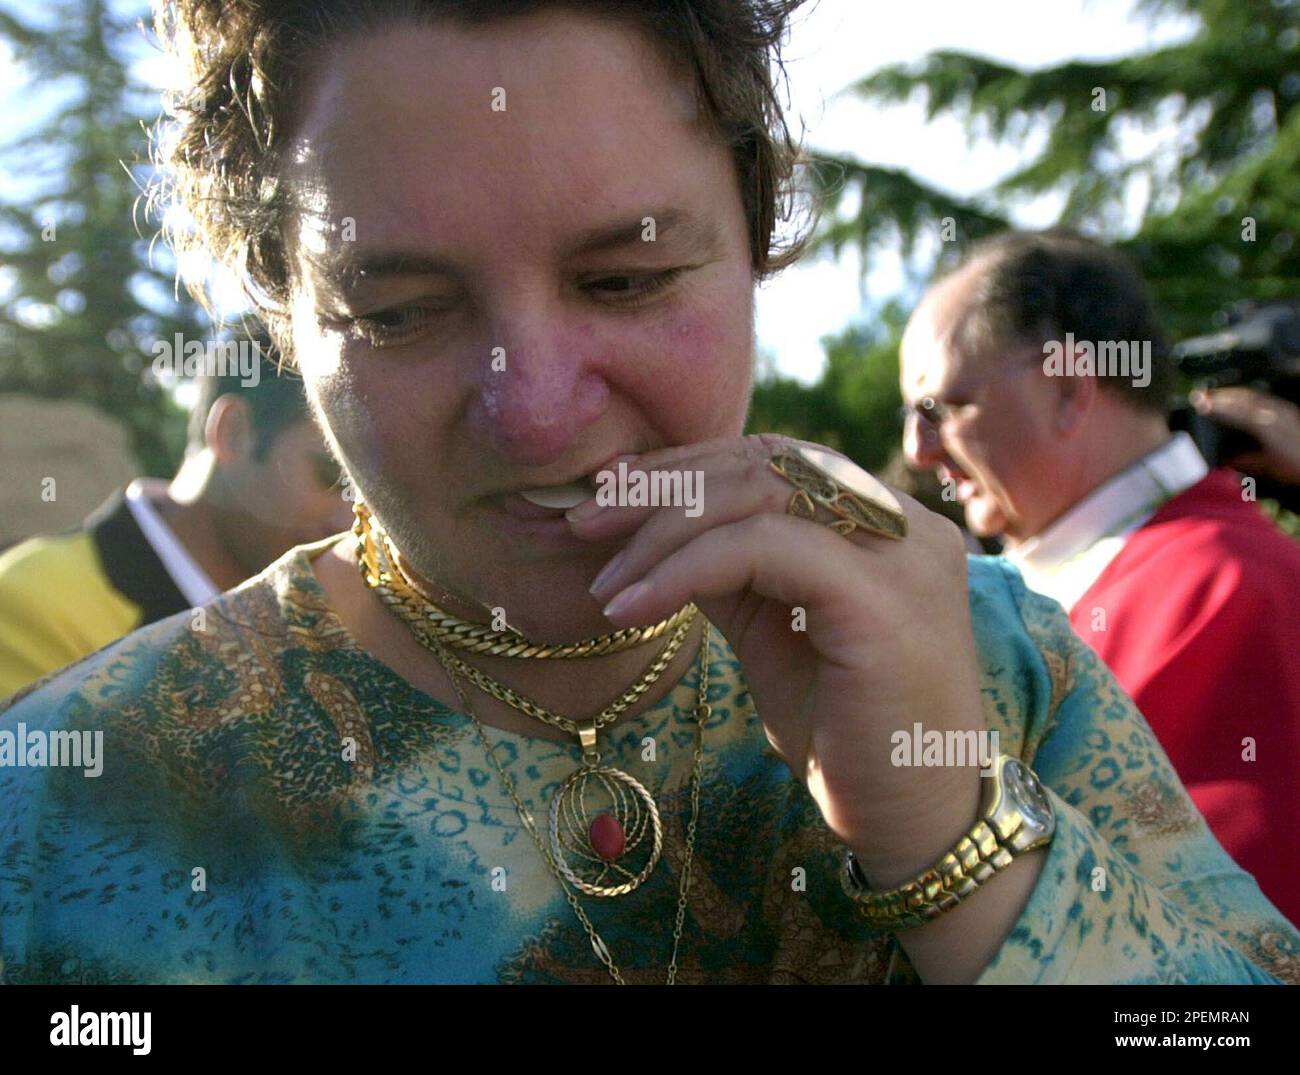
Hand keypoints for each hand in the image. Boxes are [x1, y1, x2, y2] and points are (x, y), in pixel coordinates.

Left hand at [568, 433, 984, 882]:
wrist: (910, 825)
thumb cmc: (845, 737)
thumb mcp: (774, 634)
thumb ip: (731, 572)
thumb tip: (651, 529)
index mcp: (887, 522)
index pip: (776, 460)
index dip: (687, 468)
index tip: (610, 497)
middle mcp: (905, 523)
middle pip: (764, 463)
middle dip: (662, 486)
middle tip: (584, 522)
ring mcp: (902, 555)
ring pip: (759, 494)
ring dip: (663, 531)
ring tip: (606, 584)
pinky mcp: (882, 598)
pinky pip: (761, 549)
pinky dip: (685, 570)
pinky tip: (634, 608)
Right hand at [1192, 387, 1299, 485]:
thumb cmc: (1297, 465)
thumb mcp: (1269, 467)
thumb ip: (1245, 460)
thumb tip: (1226, 458)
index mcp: (1268, 425)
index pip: (1237, 411)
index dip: (1217, 407)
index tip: (1199, 404)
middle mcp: (1276, 412)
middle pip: (1243, 398)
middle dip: (1219, 396)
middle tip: (1198, 397)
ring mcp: (1282, 409)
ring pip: (1251, 396)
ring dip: (1230, 395)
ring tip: (1211, 397)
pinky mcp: (1287, 410)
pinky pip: (1261, 399)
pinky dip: (1244, 398)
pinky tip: (1235, 402)